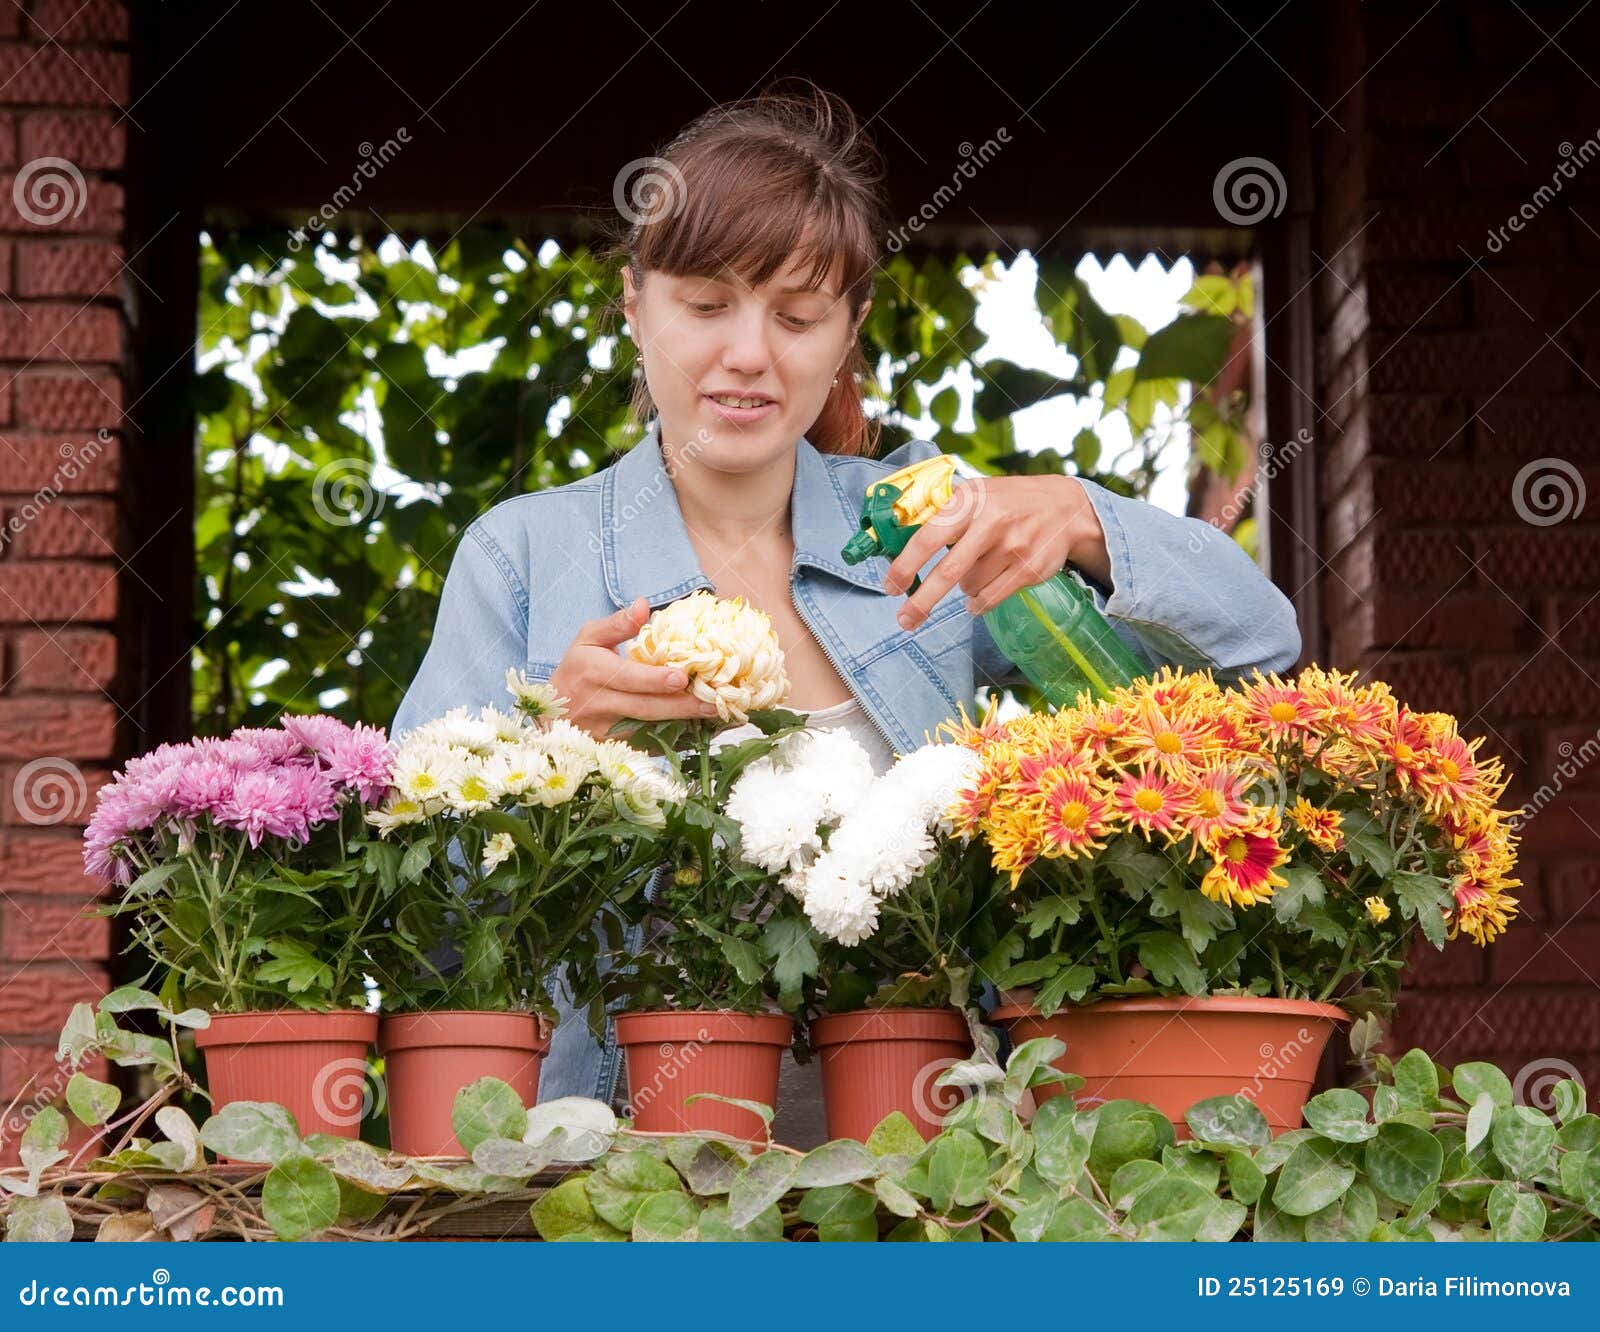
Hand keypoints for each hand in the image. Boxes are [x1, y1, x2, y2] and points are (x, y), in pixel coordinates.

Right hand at [549, 597, 719, 739]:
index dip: (655, 680)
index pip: (628, 678)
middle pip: (644, 708)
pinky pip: (646, 748)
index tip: (681, 678)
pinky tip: (698, 735)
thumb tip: (644, 605)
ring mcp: (605, 732)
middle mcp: (599, 705)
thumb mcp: (587, 639)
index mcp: (593, 672)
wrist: (553, 712)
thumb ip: (617, 623)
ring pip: (648, 732)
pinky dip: (673, 743)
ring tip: (714, 719)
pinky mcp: (612, 750)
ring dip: (682, 727)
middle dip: (681, 707)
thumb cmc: (576, 668)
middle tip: (713, 703)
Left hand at [882, 474, 1110, 629]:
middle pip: (948, 572)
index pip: (929, 537)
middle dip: (922, 601)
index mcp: (970, 500)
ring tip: (978, 568)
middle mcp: (992, 521)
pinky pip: (989, 599)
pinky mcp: (1028, 570)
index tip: (890, 586)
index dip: (906, 565)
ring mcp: (1013, 547)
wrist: (1065, 508)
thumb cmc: (1007, 503)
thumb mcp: (975, 494)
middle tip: (905, 620)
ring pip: (969, 587)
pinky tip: (981, 591)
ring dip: (964, 587)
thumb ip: (943, 514)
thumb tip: (898, 544)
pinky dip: (978, 602)